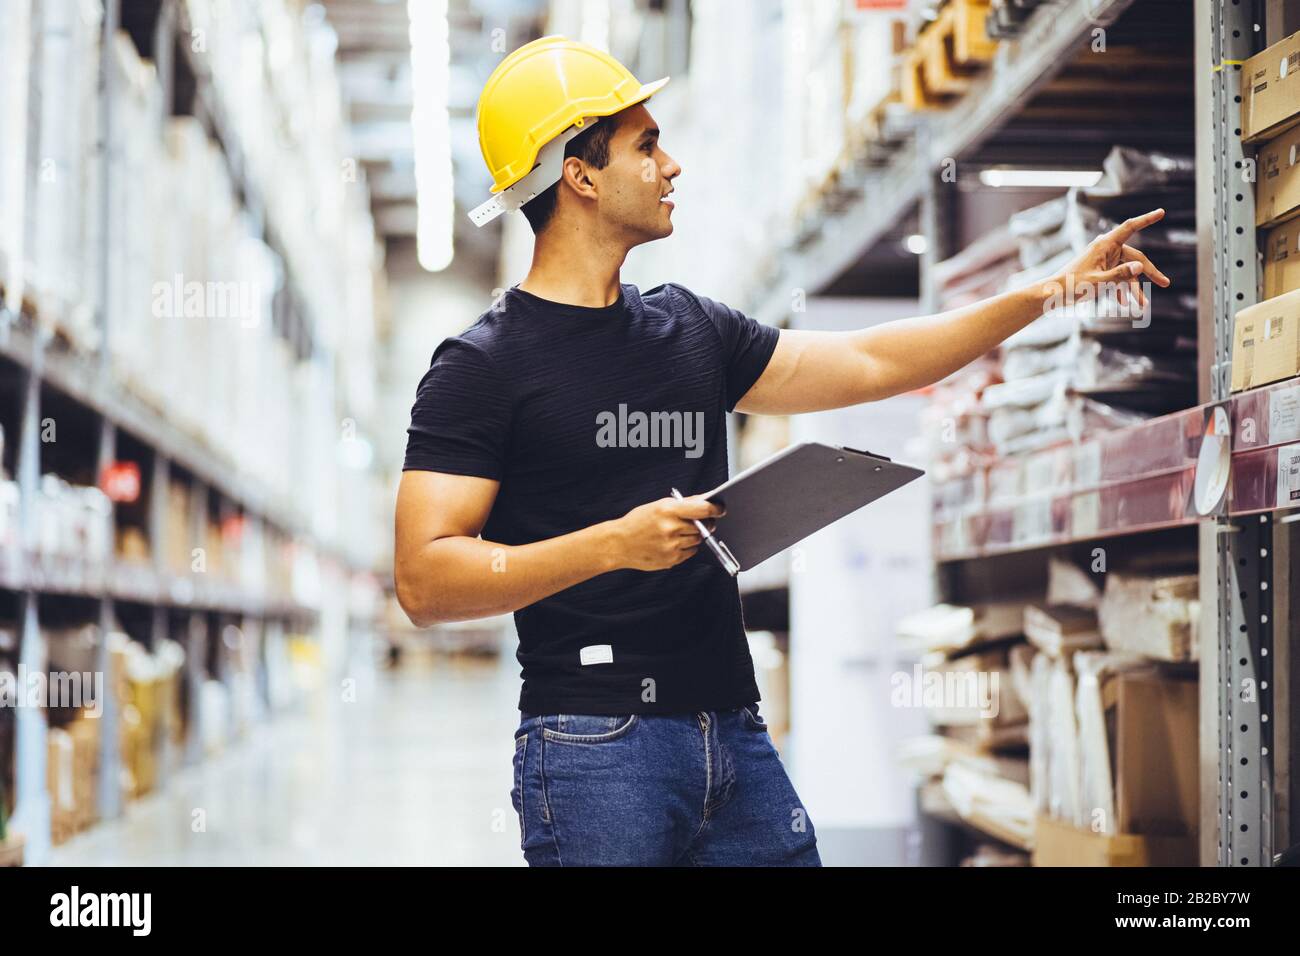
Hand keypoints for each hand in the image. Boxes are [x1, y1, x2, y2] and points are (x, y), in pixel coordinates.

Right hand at [610, 495, 724, 570]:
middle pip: (703, 526)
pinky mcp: (671, 559)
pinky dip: (687, 548)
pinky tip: (673, 543)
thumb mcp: (658, 506)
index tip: (720, 509)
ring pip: (698, 540)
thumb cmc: (637, 522)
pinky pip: (690, 553)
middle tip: (697, 522)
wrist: (619, 544)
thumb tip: (705, 499)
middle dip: (703, 524)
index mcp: (668, 511)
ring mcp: (671, 546)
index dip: (715, 509)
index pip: (702, 509)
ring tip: (677, 532)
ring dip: (694, 536)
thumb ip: (683, 504)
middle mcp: (671, 528)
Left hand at [1048, 208, 1171, 312]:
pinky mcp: (1100, 270)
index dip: (1147, 219)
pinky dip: (1121, 290)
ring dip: (1134, 289)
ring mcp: (1103, 260)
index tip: (1161, 212)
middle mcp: (1106, 249)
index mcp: (1105, 245)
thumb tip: (1140, 267)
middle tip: (1165, 283)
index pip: (1130, 227)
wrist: (1052, 294)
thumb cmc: (1072, 286)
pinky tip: (1126, 304)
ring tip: (1143, 306)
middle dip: (1149, 273)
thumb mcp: (1098, 283)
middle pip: (1134, 258)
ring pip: (1126, 272)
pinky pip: (1116, 278)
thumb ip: (1120, 275)